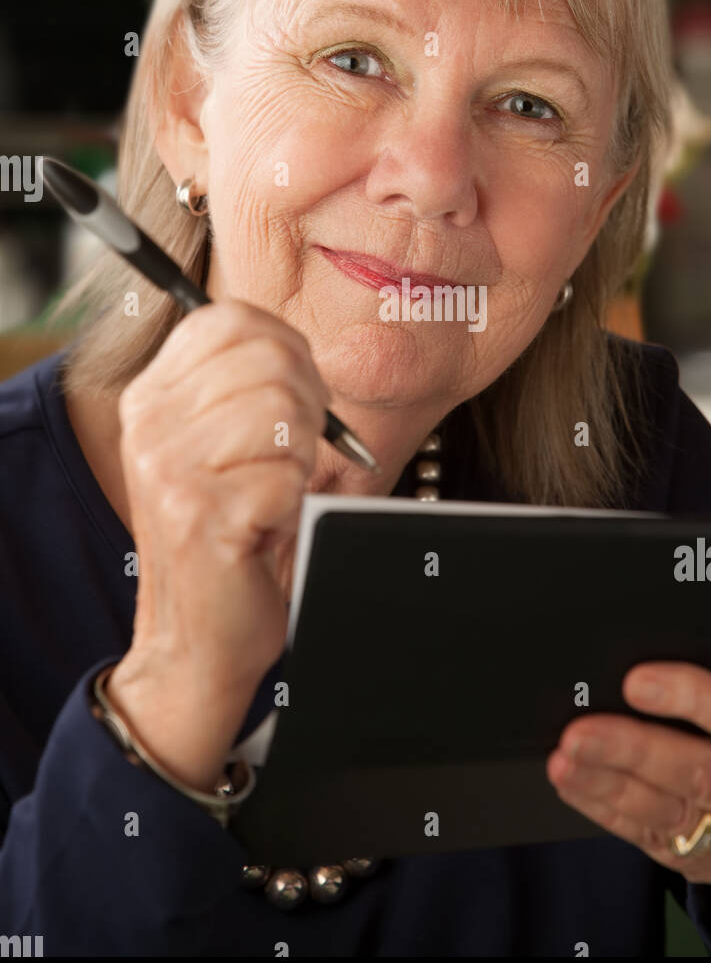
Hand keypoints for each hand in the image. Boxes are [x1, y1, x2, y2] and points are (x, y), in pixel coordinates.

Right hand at [106, 299, 329, 790]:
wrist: (195, 642)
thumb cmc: (222, 541)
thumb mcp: (213, 449)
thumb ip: (238, 388)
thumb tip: (289, 343)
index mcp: (150, 398)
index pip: (229, 319)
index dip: (286, 346)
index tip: (297, 391)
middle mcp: (151, 426)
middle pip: (268, 358)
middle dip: (307, 403)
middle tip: (295, 452)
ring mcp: (171, 470)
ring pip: (283, 410)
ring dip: (301, 455)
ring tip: (276, 489)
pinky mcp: (204, 515)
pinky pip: (289, 473)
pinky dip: (296, 500)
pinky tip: (269, 524)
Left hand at [547, 664, 710, 913]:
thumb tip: (632, 655)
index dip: (694, 698)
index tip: (634, 682)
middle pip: (706, 774)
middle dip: (633, 751)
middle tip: (577, 733)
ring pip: (671, 813)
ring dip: (608, 785)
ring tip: (562, 761)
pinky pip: (651, 838)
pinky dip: (606, 808)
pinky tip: (574, 784)